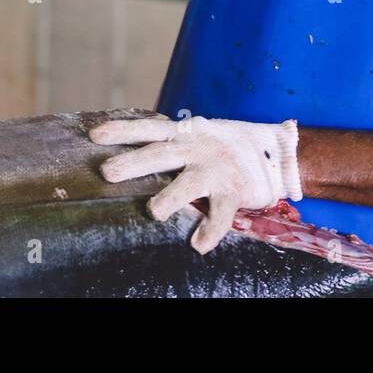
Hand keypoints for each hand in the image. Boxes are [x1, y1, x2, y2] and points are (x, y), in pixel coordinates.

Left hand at [91, 114, 301, 253]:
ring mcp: (217, 168)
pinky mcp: (235, 190)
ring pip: (189, 183)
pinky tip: (199, 244)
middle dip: (134, 162)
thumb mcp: (197, 136)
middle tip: (108, 172)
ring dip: (170, 198)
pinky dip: (211, 230)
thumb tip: (129, 156)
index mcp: (186, 133)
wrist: (277, 152)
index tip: (95, 134)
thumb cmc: (226, 147)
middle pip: (161, 154)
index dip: (122, 131)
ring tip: (154, 212)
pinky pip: (222, 214)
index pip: (149, 128)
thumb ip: (171, 144)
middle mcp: (199, 147)